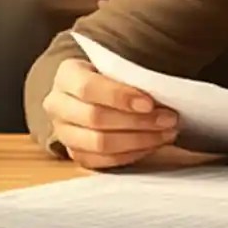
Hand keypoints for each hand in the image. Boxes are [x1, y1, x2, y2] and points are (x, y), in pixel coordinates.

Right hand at [42, 58, 179, 169]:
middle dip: (138, 121)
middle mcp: (57, 105)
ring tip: (167, 133)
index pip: (88, 88)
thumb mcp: (118, 66)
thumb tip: (164, 90)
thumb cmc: (112, 76)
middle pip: (95, 118)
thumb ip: (132, 75)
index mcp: (66, 75)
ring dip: (140, 140)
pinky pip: (103, 161)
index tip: (149, 104)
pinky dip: (133, 154)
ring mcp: (63, 133)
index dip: (120, 97)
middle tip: (169, 119)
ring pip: (100, 144)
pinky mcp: (75, 153)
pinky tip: (154, 144)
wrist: (93, 93)